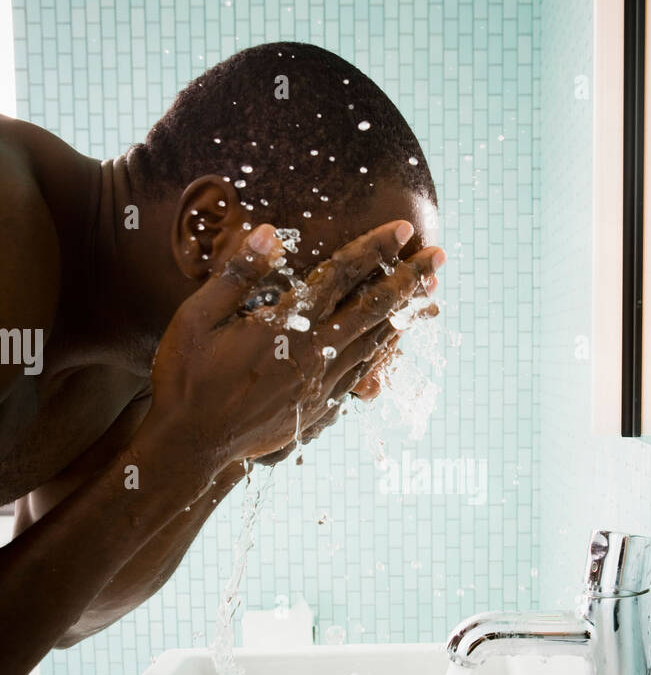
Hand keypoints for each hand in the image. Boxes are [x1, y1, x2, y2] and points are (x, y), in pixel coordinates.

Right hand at [147, 220, 444, 475]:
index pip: (343, 275)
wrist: (191, 446)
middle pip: (374, 308)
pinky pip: (361, 374)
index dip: (375, 249)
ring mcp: (321, 384)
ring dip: (405, 315)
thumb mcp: (199, 317)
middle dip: (409, 280)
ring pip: (376, 342)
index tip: (404, 227)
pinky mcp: (318, 408)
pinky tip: (391, 344)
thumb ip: (238, 275)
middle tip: (440, 258)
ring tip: (430, 296)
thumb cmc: (186, 378)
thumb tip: (269, 233)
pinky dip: (383, 353)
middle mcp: (315, 354)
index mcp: (289, 325)